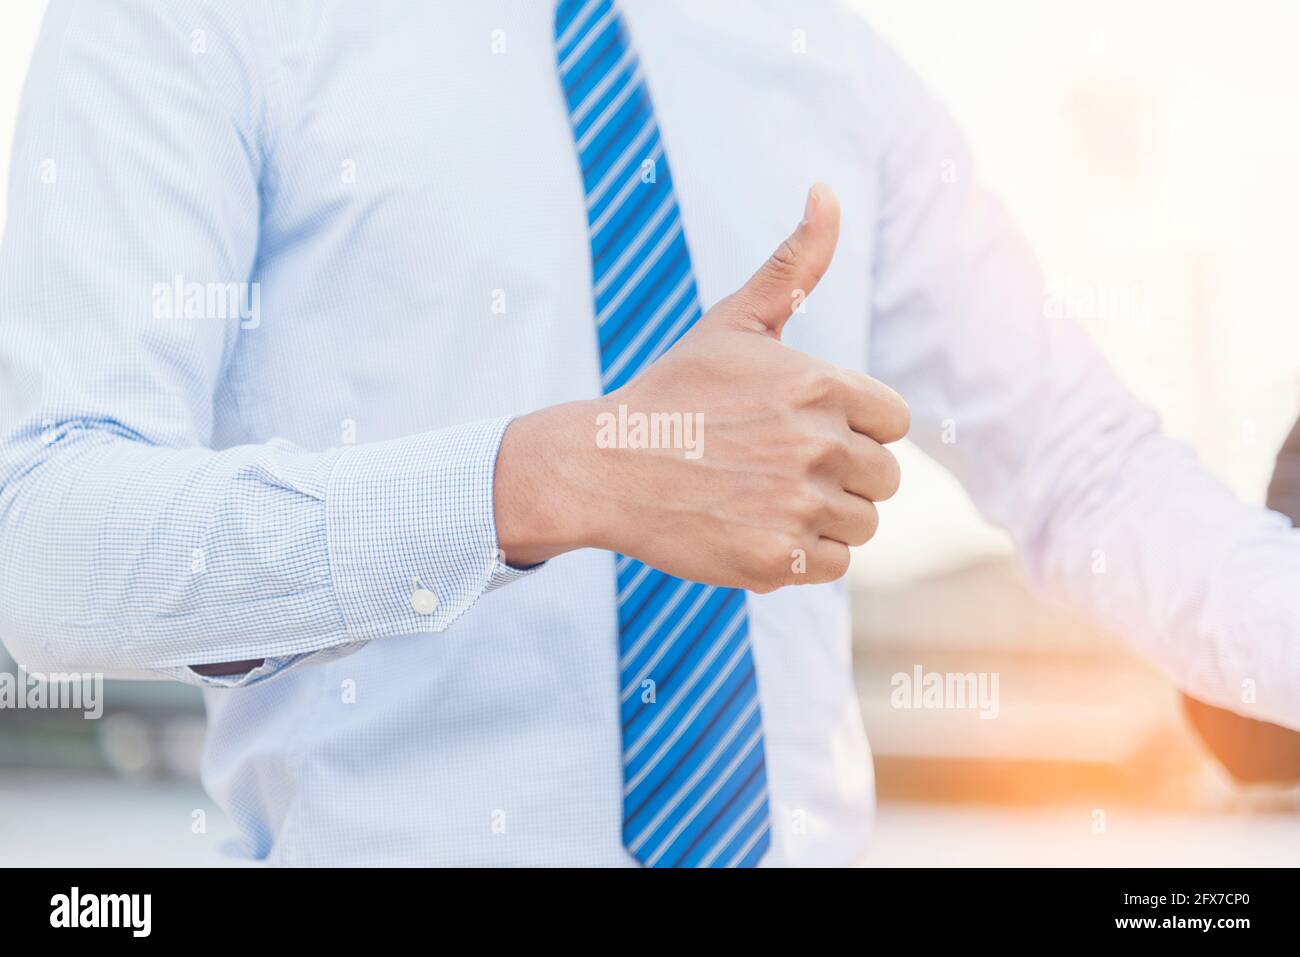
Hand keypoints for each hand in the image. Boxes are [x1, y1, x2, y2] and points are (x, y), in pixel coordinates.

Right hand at [496, 183, 908, 591]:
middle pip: (883, 478)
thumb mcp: (735, 322)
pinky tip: (757, 529)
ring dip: (825, 518)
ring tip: (765, 497)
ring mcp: (796, 508)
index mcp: (819, 385)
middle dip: (842, 475)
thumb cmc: (674, 392)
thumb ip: (794, 264)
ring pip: (862, 526)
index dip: (856, 427)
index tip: (805, 428)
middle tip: (777, 466)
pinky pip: (832, 566)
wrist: (605, 466)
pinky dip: (802, 556)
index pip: (894, 423)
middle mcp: (816, 447)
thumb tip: (826, 190)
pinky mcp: (775, 561)